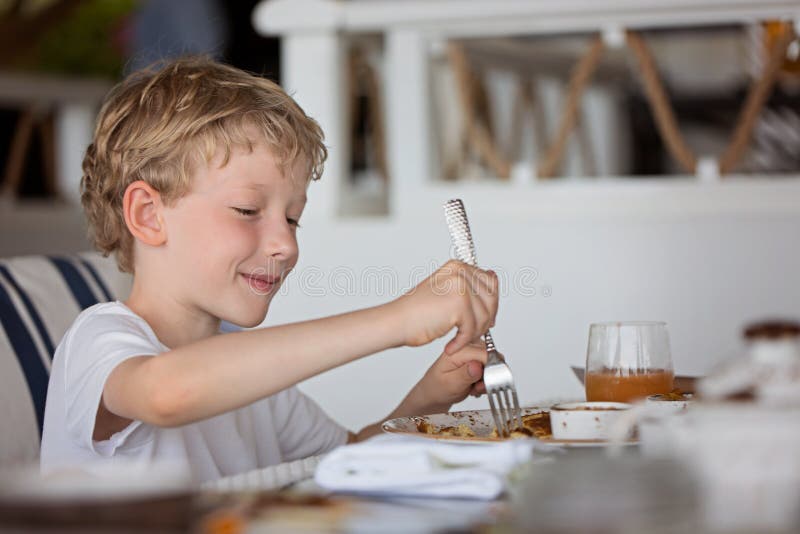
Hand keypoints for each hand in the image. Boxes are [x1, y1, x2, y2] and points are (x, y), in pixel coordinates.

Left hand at [351, 341, 488, 441]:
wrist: (433, 393)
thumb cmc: (437, 388)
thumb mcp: (450, 384)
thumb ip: (465, 375)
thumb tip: (477, 366)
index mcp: (459, 348)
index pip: (487, 354)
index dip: (490, 371)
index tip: (482, 384)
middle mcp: (467, 345)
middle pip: (493, 358)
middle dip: (489, 376)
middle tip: (476, 387)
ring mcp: (472, 351)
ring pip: (494, 364)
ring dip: (487, 379)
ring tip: (473, 387)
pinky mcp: (476, 357)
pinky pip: (491, 368)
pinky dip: (485, 379)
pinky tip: (474, 385)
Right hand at [394, 260, 497, 354]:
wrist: (396, 322)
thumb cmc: (416, 312)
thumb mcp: (446, 293)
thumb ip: (469, 289)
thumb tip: (493, 288)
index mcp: (458, 267)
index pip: (490, 283)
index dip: (489, 305)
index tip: (482, 319)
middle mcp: (460, 272)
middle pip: (491, 299)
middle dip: (485, 320)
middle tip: (471, 333)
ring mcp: (460, 286)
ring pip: (484, 316)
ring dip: (473, 333)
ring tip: (459, 340)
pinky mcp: (459, 304)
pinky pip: (472, 329)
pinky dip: (463, 342)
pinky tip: (452, 345)